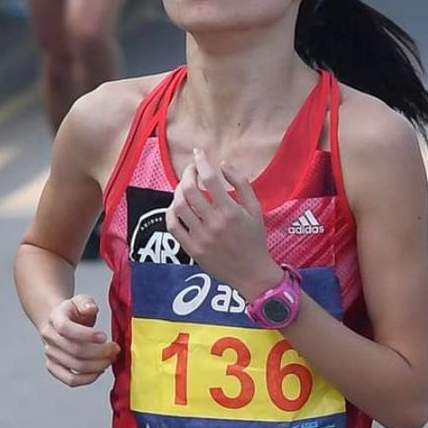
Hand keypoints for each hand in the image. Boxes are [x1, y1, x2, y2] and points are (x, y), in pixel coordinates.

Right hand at [39, 295, 119, 386]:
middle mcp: (50, 337)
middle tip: (115, 349)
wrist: (58, 323)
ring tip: (111, 358)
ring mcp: (50, 354)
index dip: (86, 334)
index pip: (66, 328)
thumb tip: (91, 308)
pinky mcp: (54, 368)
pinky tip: (100, 369)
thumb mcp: (80, 301)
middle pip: (75, 350)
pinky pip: (71, 380)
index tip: (104, 336)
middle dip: (100, 352)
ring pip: (75, 367)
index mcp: (55, 318)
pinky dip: (88, 378)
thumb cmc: (73, 312)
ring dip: (98, 365)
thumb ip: (86, 303)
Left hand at [167, 149, 282, 300]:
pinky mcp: (191, 249)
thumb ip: (241, 184)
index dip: (202, 162)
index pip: (210, 179)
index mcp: (230, 211)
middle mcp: (213, 223)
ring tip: (184, 186)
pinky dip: (171, 212)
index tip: (199, 153)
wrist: (251, 273)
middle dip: (187, 174)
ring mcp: (200, 237)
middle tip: (191, 169)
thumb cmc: (254, 239)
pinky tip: (177, 205)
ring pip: (179, 207)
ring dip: (178, 191)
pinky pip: (173, 227)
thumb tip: (223, 165)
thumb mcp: (255, 209)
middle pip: (190, 190)